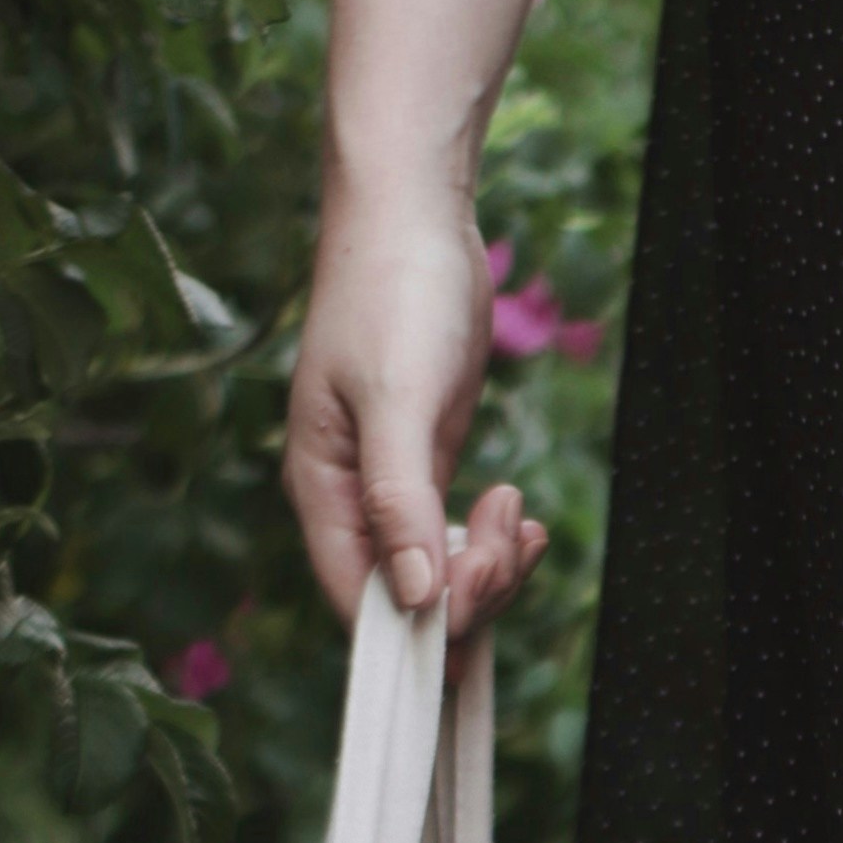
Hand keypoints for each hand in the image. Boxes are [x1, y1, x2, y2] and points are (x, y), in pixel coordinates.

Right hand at [283, 199, 548, 640]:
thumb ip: (399, 499)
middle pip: (410, 603)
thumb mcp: (395, 397)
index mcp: (321, 492)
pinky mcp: (429, 472)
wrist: (414, 219)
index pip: (362, 605)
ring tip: (516, 513)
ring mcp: (392, 493)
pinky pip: (461, 544)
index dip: (425, 623)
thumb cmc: (391, 292)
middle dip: (471, 589)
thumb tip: (413, 596)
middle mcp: (351, 505)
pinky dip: (497, 547)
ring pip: (443, 581)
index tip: (479, 587)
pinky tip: (521, 518)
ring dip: (492, 569)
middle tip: (509, 533)